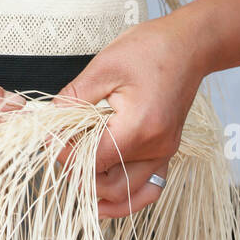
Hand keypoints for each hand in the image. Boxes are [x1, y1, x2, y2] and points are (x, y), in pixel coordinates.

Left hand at [52, 17, 202, 218]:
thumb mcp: (103, 67)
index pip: (93, 161)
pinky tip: (105, 191)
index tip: (50, 138)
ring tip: (78, 174)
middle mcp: (156, 147)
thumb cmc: (150, 49)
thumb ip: (74, 98)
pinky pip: (148, 187)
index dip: (66, 154)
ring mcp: (164, 152)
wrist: (189, 45)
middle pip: (110, 186)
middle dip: (80, 175)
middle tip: (62, 151)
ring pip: (129, 194)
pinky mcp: (166, 150)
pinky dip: (126, 194)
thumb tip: (49, 120)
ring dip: (101, 191)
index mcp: (138, 128)